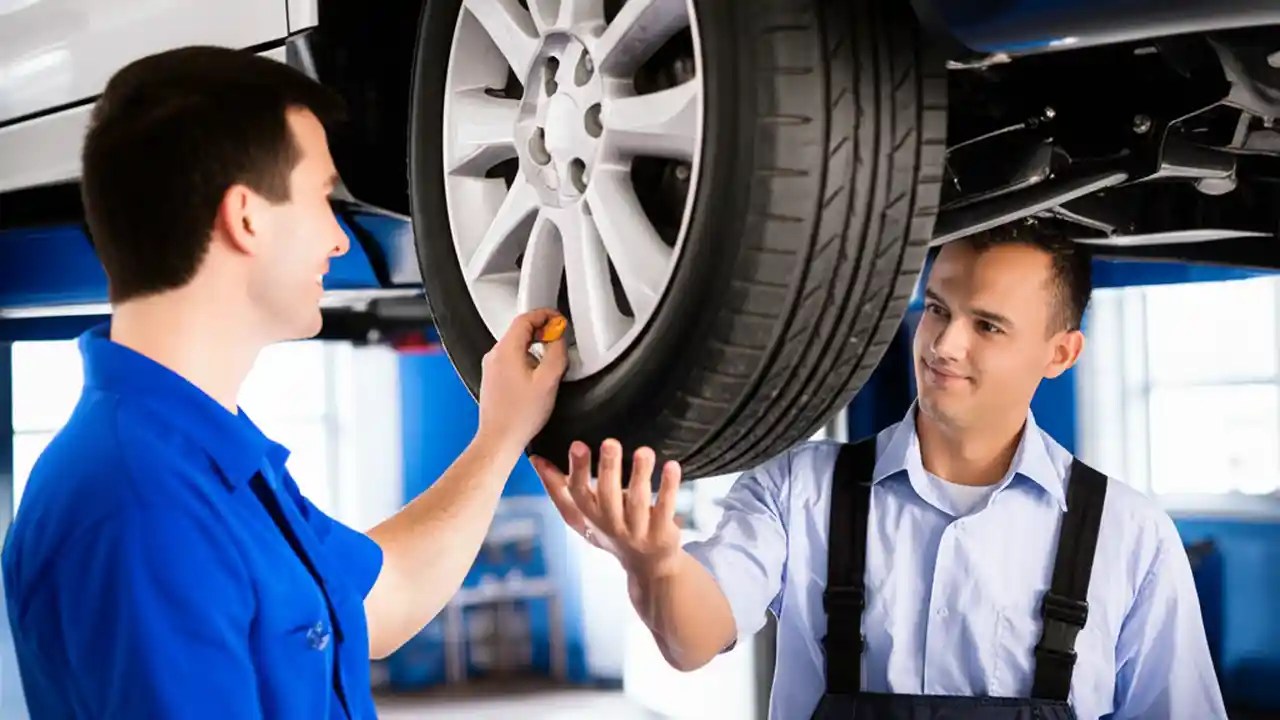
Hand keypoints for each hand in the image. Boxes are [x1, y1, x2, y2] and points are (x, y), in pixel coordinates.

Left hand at [475, 309, 569, 452]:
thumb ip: (556, 353)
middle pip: (519, 330)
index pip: (525, 318)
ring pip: (515, 344)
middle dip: (541, 330)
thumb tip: (559, 338)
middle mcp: (494, 355)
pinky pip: (510, 358)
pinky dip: (526, 357)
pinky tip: (537, 374)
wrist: (500, 438)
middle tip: (558, 336)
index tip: (558, 320)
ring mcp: (491, 367)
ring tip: (550, 358)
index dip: (544, 315)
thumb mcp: (548, 381)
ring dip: (534, 345)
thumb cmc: (520, 415)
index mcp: (506, 351)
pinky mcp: (492, 378)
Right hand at [531, 440, 682, 579]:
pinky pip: (666, 508)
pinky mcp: (662, 532)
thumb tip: (534, 458)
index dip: (578, 471)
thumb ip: (557, 488)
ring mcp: (637, 531)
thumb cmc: (608, 531)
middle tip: (610, 442)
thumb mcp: (579, 515)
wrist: (647, 568)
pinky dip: (668, 488)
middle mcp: (611, 524)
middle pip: (607, 496)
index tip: (578, 444)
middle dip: (608, 469)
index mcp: (588, 516)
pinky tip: (672, 466)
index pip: (578, 494)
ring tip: (644, 451)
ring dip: (640, 475)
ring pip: (637, 502)